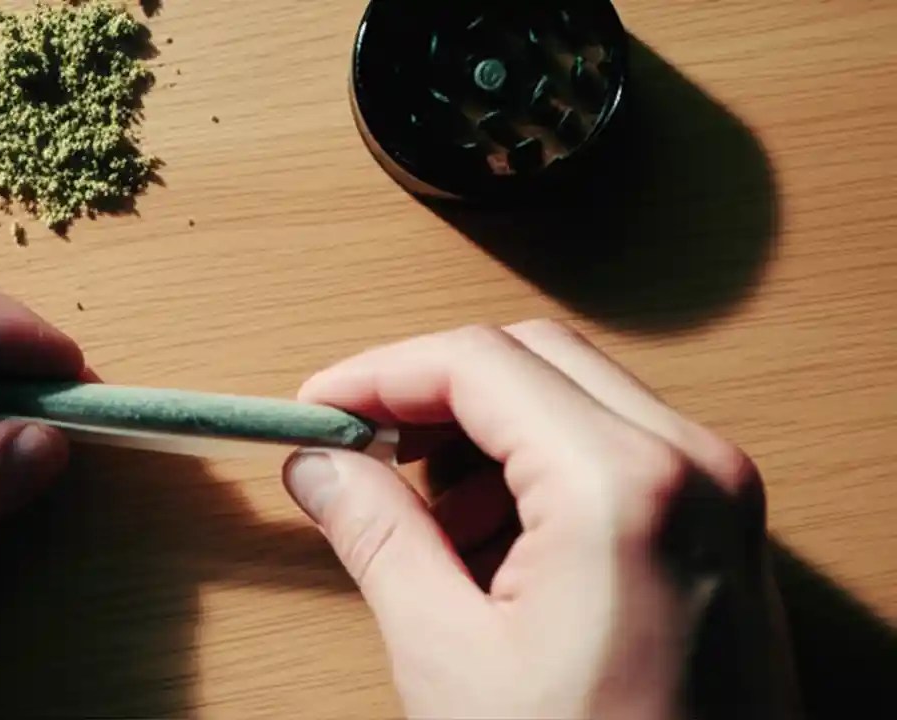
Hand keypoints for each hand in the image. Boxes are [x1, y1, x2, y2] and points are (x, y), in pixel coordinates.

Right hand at [282, 322, 798, 718]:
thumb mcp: (451, 659)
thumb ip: (378, 538)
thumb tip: (321, 467)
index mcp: (621, 486)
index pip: (479, 362)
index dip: (382, 373)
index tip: (323, 405)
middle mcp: (690, 466)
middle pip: (532, 358)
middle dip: (433, 394)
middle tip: (361, 446)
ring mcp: (718, 494)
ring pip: (575, 395)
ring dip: (486, 434)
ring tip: (430, 524)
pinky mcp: (721, 527)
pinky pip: (616, 449)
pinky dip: (540, 469)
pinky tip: (495, 549)